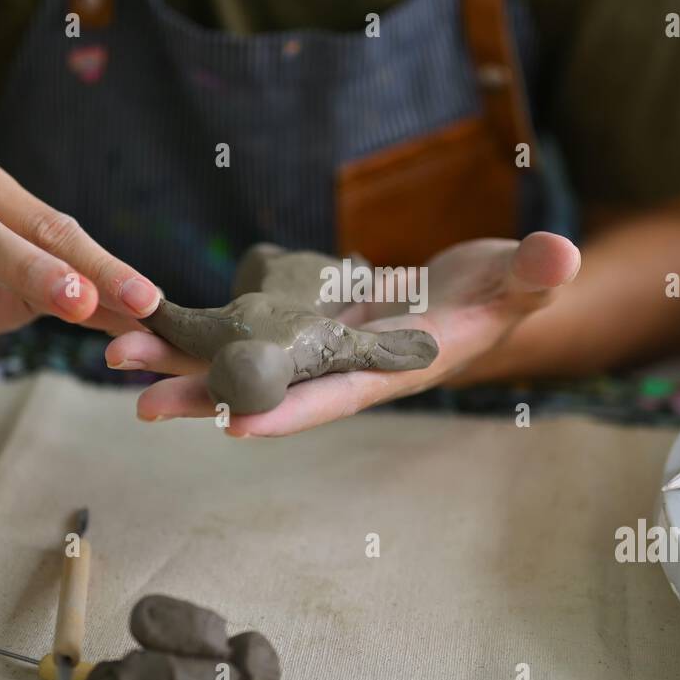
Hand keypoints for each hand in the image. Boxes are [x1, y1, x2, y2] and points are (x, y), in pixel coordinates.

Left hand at [106, 231, 580, 435]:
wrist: (481, 291)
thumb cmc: (506, 289)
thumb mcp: (523, 279)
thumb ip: (535, 272)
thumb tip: (559, 253)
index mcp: (395, 366)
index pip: (339, 395)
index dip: (291, 411)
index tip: (234, 425)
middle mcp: (348, 366)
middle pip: (271, 387)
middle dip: (208, 394)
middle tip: (140, 397)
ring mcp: (323, 345)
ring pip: (244, 360)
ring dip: (186, 362)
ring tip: (120, 357)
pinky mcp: (308, 320)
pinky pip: (246, 328)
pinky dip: (203, 328)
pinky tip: (156, 321)